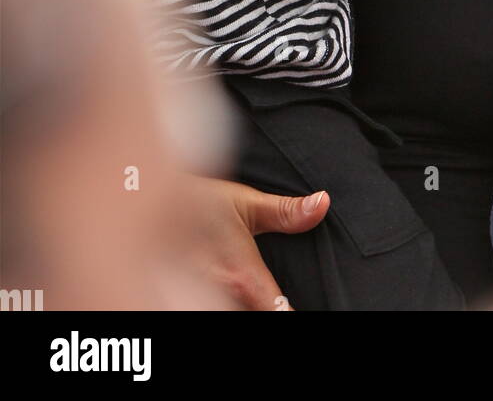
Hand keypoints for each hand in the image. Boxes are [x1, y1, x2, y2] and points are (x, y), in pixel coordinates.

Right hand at [186, 174, 329, 310]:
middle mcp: (219, 294)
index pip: (277, 312)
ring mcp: (194, 301)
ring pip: (224, 313)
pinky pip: (200, 309)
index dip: (289, 313)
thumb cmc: (199, 204)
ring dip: (235, 305)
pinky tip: (219, 296)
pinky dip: (213, 304)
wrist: (145, 200)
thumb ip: (286, 212)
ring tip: (242, 291)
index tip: (291, 307)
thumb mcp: (245, 203)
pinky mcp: (174, 302)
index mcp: (242, 274)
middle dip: (261, 307)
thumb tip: (323, 203)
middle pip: (250, 315)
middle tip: (266, 296)